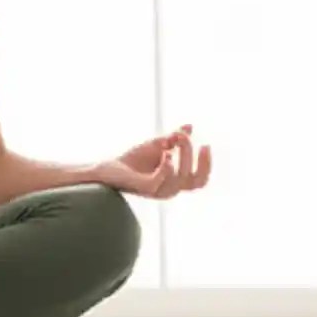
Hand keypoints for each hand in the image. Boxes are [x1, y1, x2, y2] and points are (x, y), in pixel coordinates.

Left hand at [95, 124, 211, 199]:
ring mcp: (158, 190)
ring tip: (172, 140)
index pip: (200, 180)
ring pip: (180, 179)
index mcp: (175, 181)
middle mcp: (169, 189)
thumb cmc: (133, 160)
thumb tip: (189, 126)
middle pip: (194, 179)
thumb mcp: (157, 145)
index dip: (206, 165)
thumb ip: (174, 138)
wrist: (109, 167)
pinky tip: (166, 153)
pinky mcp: (144, 188)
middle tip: (183, 137)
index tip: (205, 144)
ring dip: (181, 157)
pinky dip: (166, 167)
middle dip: (194, 157)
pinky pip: (160, 181)